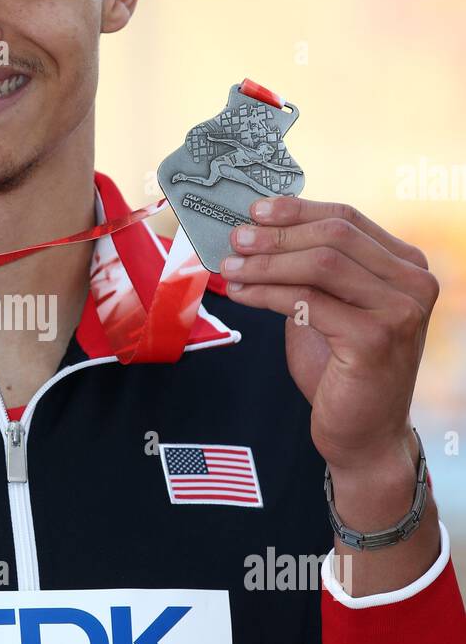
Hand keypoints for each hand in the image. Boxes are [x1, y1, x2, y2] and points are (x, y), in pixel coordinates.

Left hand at [220, 197, 439, 476]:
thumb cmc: (344, 371)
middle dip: (277, 234)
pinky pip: (308, 301)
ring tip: (231, 267)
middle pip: (334, 235)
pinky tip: (243, 293)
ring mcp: (399, 310)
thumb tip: (258, 234)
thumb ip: (311, 271)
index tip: (256, 210)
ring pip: (321, 265)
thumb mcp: (330, 307)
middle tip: (236, 239)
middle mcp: (413, 283)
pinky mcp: (375, 338)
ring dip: (267, 262)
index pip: (348, 218)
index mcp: (407, 266)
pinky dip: (268, 293)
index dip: (298, 210)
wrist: (364, 434)